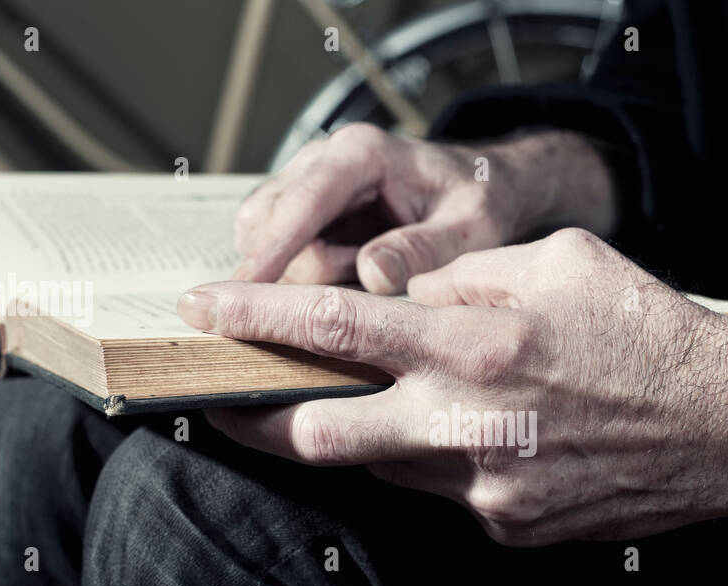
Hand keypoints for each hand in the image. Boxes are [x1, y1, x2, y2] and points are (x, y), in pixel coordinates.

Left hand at [177, 229, 727, 544]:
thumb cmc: (650, 329)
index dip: (256, 319)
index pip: (336, 326)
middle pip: (319, 430)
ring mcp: (486, 486)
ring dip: (355, 433)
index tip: (202, 312)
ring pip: (380, 463)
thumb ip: (466, 277)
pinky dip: (436, 458)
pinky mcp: (509, 526)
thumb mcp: (558, 263)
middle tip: (215, 398)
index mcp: (477, 344)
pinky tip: (475, 436)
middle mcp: (468, 423)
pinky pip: (442, 490)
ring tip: (355, 403)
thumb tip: (404, 294)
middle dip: (252, 416)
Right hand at [231, 124, 617, 292]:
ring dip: (300, 272)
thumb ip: (422, 250)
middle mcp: (324, 161)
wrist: (480, 185)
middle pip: (268, 221)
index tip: (247, 288)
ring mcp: (307, 184)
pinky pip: (277, 249)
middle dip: (294, 267)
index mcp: (362, 154)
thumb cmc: (476, 200)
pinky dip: (300, 273)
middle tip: (354, 283)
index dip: (273, 247)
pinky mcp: (303, 212)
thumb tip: (372, 275)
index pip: (302, 201)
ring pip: (263, 236)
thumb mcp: (469, 228)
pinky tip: (344, 275)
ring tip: (361, 272)